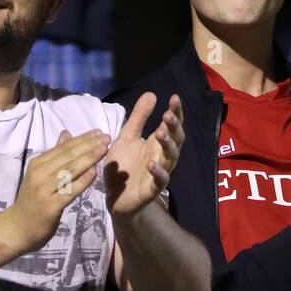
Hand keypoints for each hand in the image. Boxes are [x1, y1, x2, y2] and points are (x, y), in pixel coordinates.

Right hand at [6, 129, 109, 251]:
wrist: (18, 228)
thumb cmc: (32, 200)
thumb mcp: (40, 174)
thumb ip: (54, 155)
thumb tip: (66, 133)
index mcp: (37, 164)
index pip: (63, 147)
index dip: (82, 138)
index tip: (99, 131)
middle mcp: (39, 174)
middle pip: (68, 156)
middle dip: (89, 145)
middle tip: (106, 137)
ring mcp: (44, 190)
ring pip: (70, 170)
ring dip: (89, 158)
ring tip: (104, 149)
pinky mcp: (50, 206)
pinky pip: (70, 190)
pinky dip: (83, 180)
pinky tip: (95, 172)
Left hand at [104, 92, 183, 217]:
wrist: (115, 196)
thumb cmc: (124, 165)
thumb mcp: (127, 137)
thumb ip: (138, 117)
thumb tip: (152, 93)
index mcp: (157, 142)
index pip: (171, 125)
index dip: (175, 112)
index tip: (174, 98)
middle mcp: (162, 155)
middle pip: (176, 139)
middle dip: (174, 127)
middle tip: (168, 115)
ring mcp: (159, 172)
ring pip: (171, 158)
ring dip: (168, 145)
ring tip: (161, 133)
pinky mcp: (152, 188)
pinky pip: (160, 180)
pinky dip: (158, 172)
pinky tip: (152, 164)